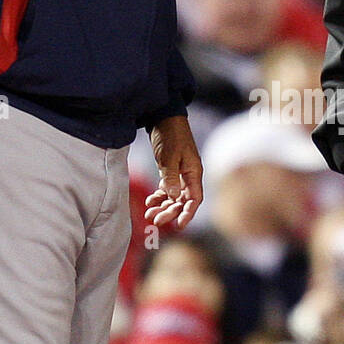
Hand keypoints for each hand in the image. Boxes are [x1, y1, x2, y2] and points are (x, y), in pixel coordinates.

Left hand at [145, 115, 203, 230]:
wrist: (164, 117)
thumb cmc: (170, 135)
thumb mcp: (169, 157)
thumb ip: (171, 177)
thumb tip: (173, 197)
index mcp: (194, 172)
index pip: (194, 199)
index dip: (188, 213)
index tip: (178, 225)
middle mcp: (189, 176)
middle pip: (182, 201)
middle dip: (170, 212)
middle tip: (155, 220)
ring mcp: (180, 174)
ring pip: (173, 197)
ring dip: (162, 206)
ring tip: (148, 214)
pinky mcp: (171, 171)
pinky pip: (167, 189)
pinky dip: (159, 196)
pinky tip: (149, 201)